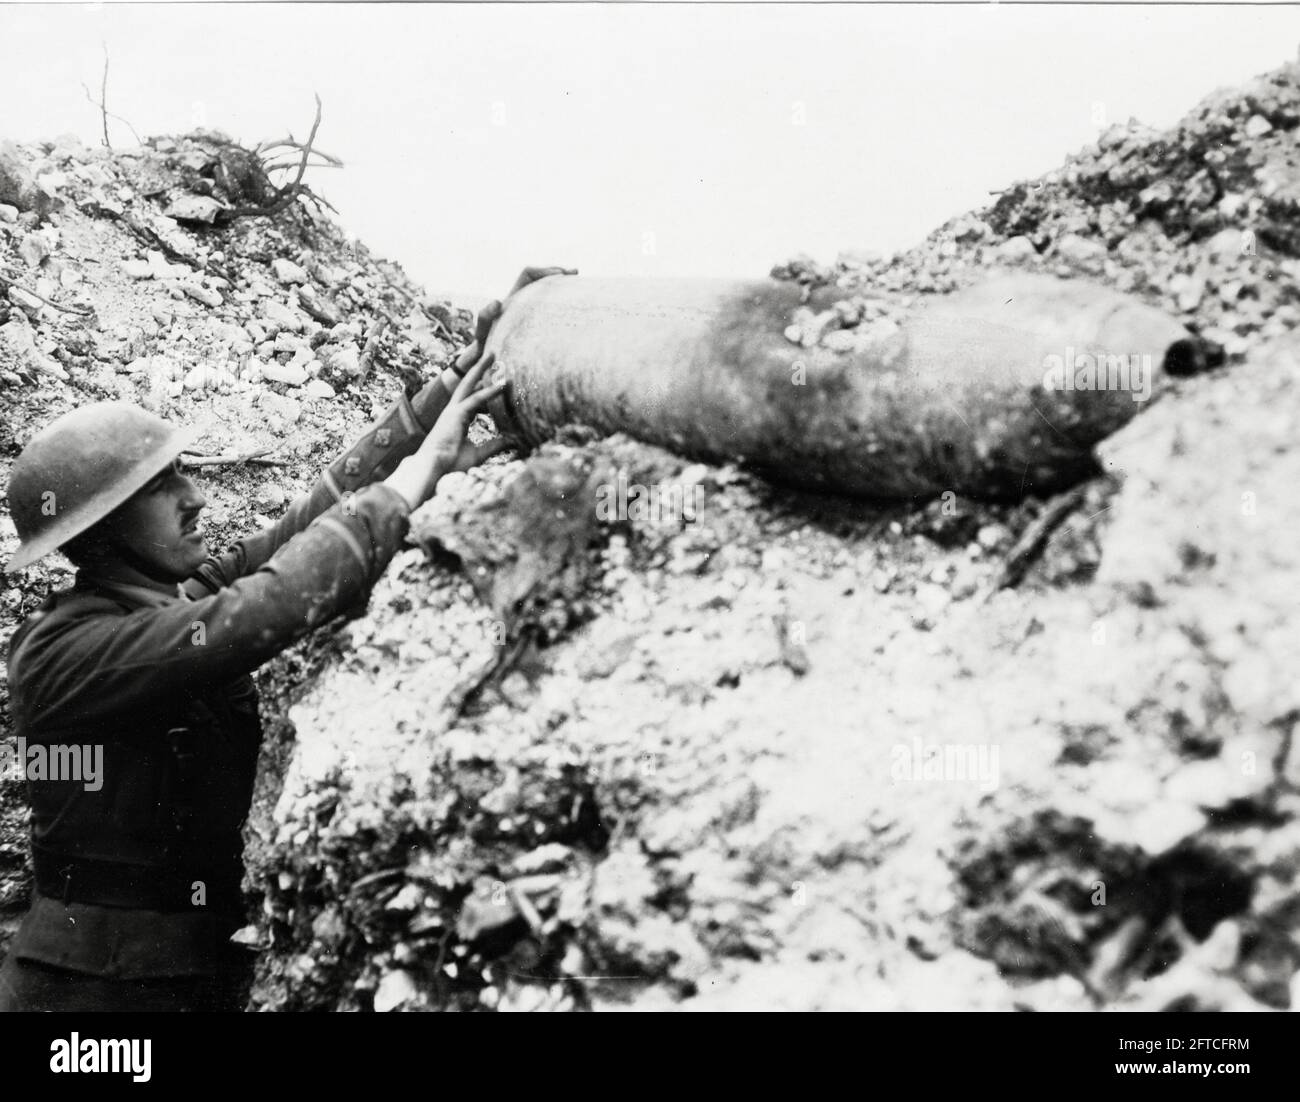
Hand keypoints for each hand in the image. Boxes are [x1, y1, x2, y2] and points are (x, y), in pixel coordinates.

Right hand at [385, 350, 509, 508]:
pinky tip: (502, 384)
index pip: (474, 399)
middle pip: (469, 384)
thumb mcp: (478, 453)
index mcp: (459, 419)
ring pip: (470, 385)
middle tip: (492, 354)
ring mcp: (453, 411)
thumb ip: (494, 446)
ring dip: (483, 369)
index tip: (498, 380)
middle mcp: (455, 411)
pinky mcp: (455, 414)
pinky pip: (475, 399)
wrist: (432, 470)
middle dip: (480, 369)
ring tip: (494, 355)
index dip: (485, 389)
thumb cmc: (450, 465)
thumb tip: (513, 441)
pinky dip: (489, 391)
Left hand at [446, 268, 574, 378]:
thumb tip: (496, 302)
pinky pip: (551, 307)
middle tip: (575, 273)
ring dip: (562, 286)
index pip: (528, 274)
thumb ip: (485, 317)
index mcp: (512, 299)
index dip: (543, 270)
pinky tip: (575, 310)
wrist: (486, 360)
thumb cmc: (484, 348)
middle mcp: (522, 301)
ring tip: (580, 286)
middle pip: (541, 278)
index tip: (560, 275)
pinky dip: (562, 303)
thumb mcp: (483, 333)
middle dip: (558, 273)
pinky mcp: (536, 323)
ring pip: (547, 291)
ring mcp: (529, 311)